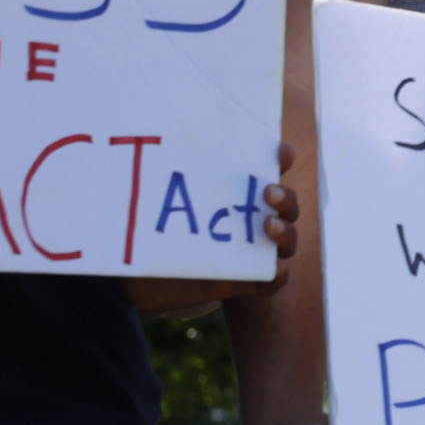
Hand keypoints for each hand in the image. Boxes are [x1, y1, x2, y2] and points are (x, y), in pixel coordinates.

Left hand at [125, 143, 300, 315]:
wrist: (146, 277)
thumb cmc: (155, 231)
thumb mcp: (155, 204)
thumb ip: (155, 181)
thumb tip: (139, 142)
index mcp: (235, 194)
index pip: (268, 171)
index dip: (282, 159)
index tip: (282, 151)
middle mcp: (250, 220)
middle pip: (286, 206)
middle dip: (285, 197)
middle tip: (267, 192)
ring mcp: (251, 251)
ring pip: (286, 240)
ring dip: (286, 232)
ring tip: (269, 227)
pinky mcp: (244, 282)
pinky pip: (272, 281)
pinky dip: (278, 275)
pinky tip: (275, 268)